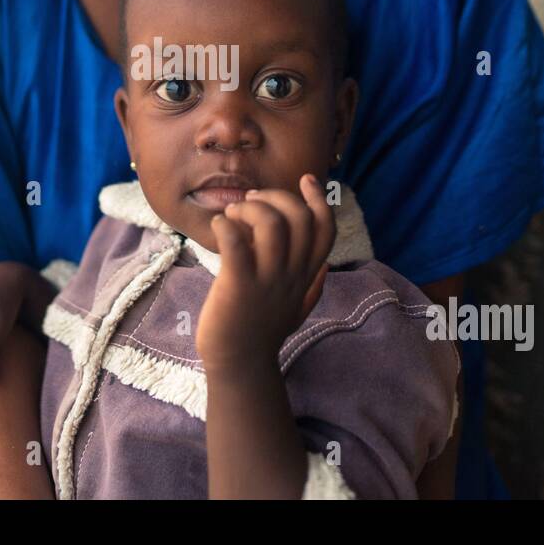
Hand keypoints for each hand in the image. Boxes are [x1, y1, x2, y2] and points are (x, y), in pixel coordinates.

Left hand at [196, 174, 334, 373]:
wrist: (238, 364)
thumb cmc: (262, 333)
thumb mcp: (297, 308)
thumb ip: (312, 287)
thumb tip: (325, 267)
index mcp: (305, 275)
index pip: (325, 228)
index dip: (319, 199)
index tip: (306, 180)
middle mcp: (292, 274)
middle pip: (300, 218)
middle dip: (275, 197)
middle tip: (250, 200)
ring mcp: (267, 280)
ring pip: (273, 224)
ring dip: (250, 208)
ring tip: (231, 213)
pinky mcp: (238, 286)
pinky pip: (236, 242)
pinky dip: (226, 224)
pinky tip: (217, 226)